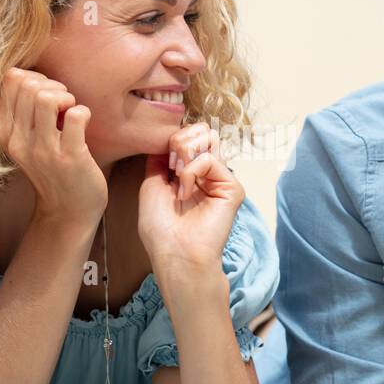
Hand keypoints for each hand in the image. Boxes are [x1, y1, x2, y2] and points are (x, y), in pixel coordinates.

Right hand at [0, 68, 105, 223]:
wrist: (67, 212)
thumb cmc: (50, 169)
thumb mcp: (25, 140)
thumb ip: (22, 111)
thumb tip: (30, 74)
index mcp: (4, 132)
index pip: (9, 80)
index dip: (34, 77)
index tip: (46, 95)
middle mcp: (19, 141)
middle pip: (28, 85)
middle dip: (52, 85)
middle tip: (63, 104)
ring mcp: (43, 150)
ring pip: (47, 98)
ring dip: (66, 97)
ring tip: (71, 112)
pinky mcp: (70, 157)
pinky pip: (77, 115)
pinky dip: (84, 112)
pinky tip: (83, 123)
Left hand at [138, 123, 242, 273]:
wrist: (174, 252)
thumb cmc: (160, 228)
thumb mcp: (151, 184)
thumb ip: (161, 159)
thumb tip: (168, 138)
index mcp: (189, 174)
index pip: (189, 137)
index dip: (173, 139)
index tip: (163, 160)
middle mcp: (207, 174)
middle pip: (201, 132)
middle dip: (180, 141)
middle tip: (171, 167)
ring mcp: (220, 179)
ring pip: (207, 139)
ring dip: (184, 154)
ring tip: (177, 179)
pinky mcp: (232, 188)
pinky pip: (210, 160)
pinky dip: (191, 172)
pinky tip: (186, 192)